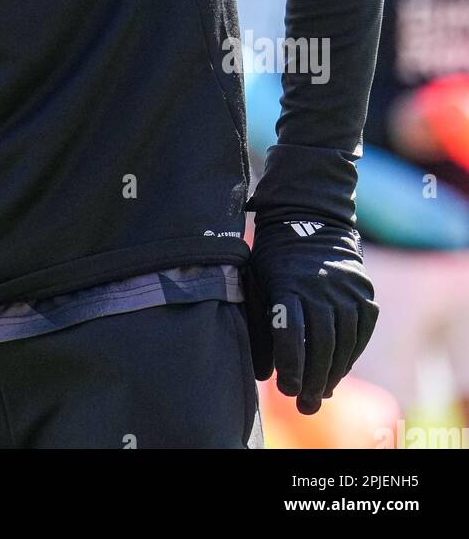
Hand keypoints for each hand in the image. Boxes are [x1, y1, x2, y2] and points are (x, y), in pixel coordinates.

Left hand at [244, 219, 377, 414]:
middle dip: (313, 380)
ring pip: (344, 341)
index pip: (290, 333)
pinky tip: (341, 368)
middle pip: (320, 344)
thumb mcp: (257, 280)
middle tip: (306, 405)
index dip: (290, 365)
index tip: (285, 388)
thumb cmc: (274, 255)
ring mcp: (346, 288)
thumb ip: (259, 324)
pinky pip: (362, 330)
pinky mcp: (364, 289)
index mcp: (287, 283)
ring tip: (323, 393)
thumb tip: (262, 373)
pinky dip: (353, 353)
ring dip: (334, 373)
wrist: (310, 216)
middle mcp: (320, 286)